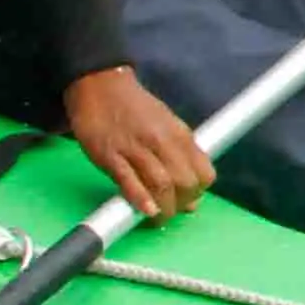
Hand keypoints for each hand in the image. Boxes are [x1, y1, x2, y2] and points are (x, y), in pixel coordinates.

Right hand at [60, 64, 213, 221]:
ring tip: (158, 218)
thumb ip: (181, 155)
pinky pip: (128, 180)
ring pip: (161, 183)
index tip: (189, 200)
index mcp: (180, 135)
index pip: (204, 173)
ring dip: (163, 208)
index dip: (199, 192)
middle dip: (182, 203)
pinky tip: (145, 211)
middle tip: (172, 211)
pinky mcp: (110, 155)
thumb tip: (193, 193)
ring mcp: (135, 149)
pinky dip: (140, 199)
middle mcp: (162, 142)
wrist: (101, 86)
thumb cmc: (136, 109)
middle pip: (185, 182)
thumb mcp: (168, 125)